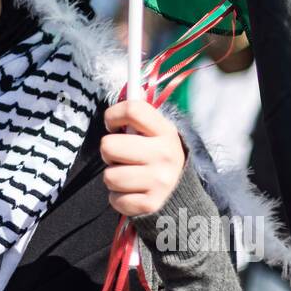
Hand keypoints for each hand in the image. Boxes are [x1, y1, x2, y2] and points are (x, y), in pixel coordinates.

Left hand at [100, 99, 186, 216]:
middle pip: (109, 145)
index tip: (113, 125)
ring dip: (113, 177)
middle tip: (122, 157)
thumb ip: (141, 115)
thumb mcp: (157, 133)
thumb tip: (133, 86)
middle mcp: (164, 154)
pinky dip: (119, 198)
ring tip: (128, 176)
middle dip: (109, 152)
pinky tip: (133, 193)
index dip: (113, 115)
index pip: (132, 109)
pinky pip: (115, 199)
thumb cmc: (158, 157)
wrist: (181, 196)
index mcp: (165, 131)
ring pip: (109, 176)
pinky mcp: (150, 204)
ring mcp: (159, 181)